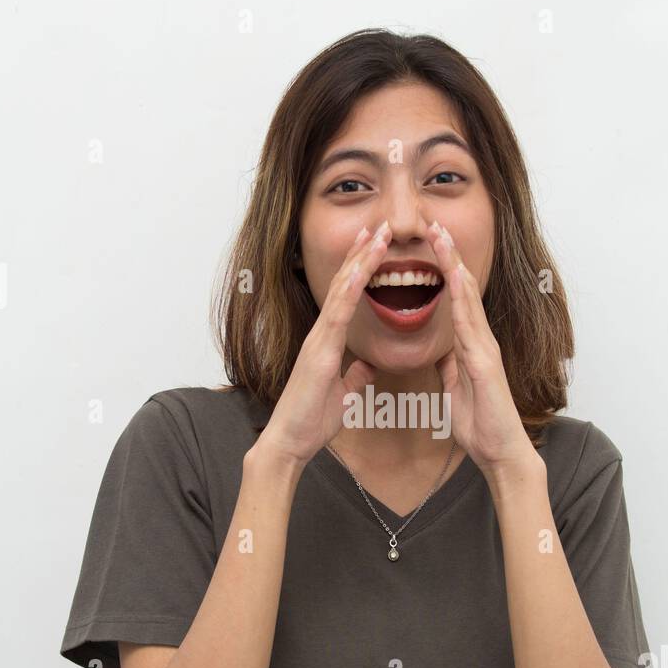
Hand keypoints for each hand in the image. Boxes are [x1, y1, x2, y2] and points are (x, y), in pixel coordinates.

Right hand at [257, 221, 391, 466]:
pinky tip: (364, 267)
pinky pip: (338, 313)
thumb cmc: (310, 421)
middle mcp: (321, 334)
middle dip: (361, 253)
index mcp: (327, 342)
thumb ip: (354, 377)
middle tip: (378, 225)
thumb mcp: (344, 396)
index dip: (360, 268)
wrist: (290, 442)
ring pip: (341, 290)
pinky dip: (352, 287)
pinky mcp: (319, 351)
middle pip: (343, 284)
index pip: (347, 296)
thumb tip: (367, 367)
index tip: (374, 245)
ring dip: (360, 260)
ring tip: (376, 233)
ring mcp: (318, 340)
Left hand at [430, 220, 538, 477]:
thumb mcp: (456, 390)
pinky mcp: (486, 364)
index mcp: (470, 347)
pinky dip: (463, 298)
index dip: (443, 270)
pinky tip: (455, 276)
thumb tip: (445, 354)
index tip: (428, 244)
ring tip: (441, 235)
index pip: (455, 300)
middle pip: (464, 289)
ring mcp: (485, 350)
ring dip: (455, 265)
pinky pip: (472, 325)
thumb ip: (453, 368)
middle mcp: (481, 341)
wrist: (500, 453)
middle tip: (433, 223)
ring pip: (468, 299)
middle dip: (449, 255)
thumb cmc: (481, 425)